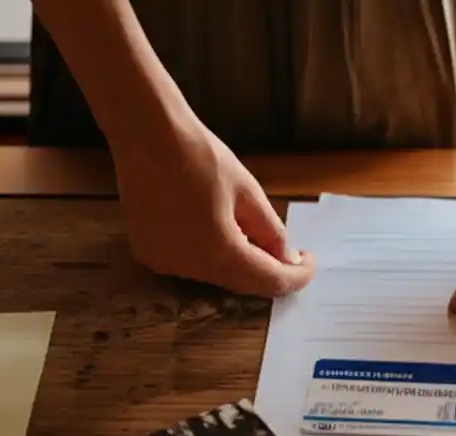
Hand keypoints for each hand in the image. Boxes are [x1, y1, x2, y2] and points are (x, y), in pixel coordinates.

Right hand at [111, 122, 313, 295]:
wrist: (147, 134)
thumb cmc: (201, 156)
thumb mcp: (248, 193)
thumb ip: (271, 232)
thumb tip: (286, 258)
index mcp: (219, 253)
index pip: (268, 281)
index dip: (294, 277)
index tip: (308, 264)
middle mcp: (188, 267)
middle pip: (241, 282)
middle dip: (269, 272)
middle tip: (290, 255)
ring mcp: (163, 262)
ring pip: (215, 275)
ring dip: (240, 264)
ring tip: (257, 240)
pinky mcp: (147, 252)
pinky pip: (190, 264)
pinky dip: (211, 256)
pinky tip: (222, 234)